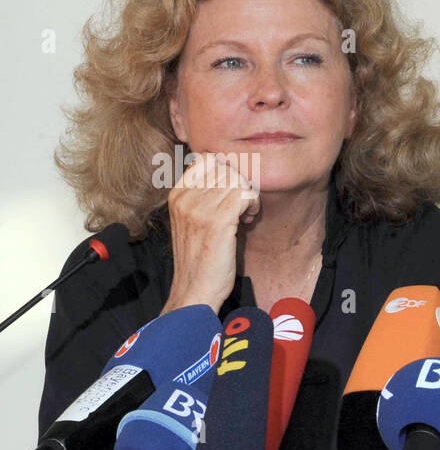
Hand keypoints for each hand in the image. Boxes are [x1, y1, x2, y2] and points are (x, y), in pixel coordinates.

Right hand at [162, 153, 259, 314]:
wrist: (195, 290)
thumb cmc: (200, 258)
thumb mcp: (193, 220)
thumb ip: (203, 196)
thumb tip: (228, 172)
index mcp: (177, 195)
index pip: (206, 159)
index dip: (227, 172)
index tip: (230, 195)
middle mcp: (185, 198)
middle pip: (226, 168)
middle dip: (241, 185)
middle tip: (241, 209)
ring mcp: (199, 208)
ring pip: (238, 179)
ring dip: (248, 197)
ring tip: (244, 217)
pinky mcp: (217, 221)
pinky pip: (246, 195)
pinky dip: (253, 206)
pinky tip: (247, 222)